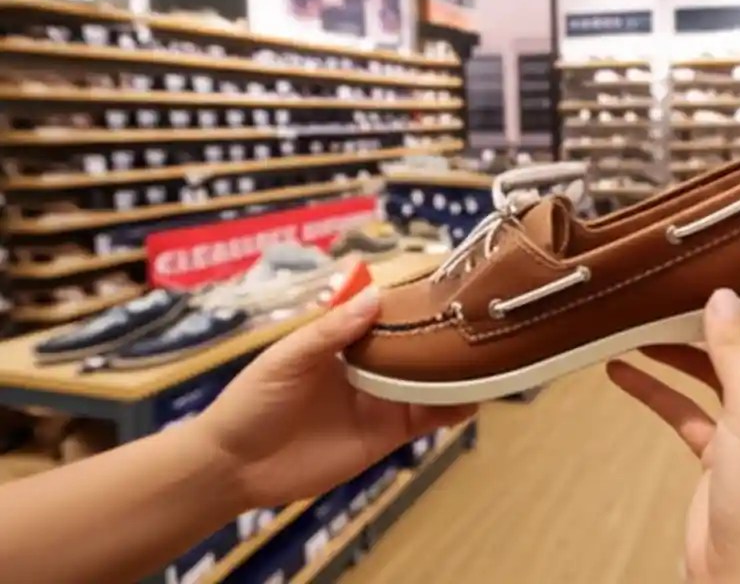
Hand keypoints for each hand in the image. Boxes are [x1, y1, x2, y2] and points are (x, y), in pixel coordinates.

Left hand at [196, 289, 475, 507]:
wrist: (235, 467)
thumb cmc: (252, 402)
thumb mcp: (288, 358)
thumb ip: (332, 330)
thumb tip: (376, 295)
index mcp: (344, 342)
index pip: (389, 317)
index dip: (417, 304)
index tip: (450, 287)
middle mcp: (369, 369)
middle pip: (417, 349)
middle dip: (447, 337)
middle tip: (483, 321)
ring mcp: (381, 402)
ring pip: (430, 383)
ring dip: (457, 372)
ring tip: (489, 358)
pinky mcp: (386, 436)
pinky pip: (425, 420)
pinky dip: (451, 410)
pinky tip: (471, 399)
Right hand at [607, 290, 739, 583]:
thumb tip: (724, 299)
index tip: (735, 268)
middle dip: (714, 323)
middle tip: (676, 289)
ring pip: (713, 380)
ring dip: (677, 355)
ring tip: (639, 323)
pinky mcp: (719, 463)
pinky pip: (686, 415)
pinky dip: (657, 393)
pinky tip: (623, 371)